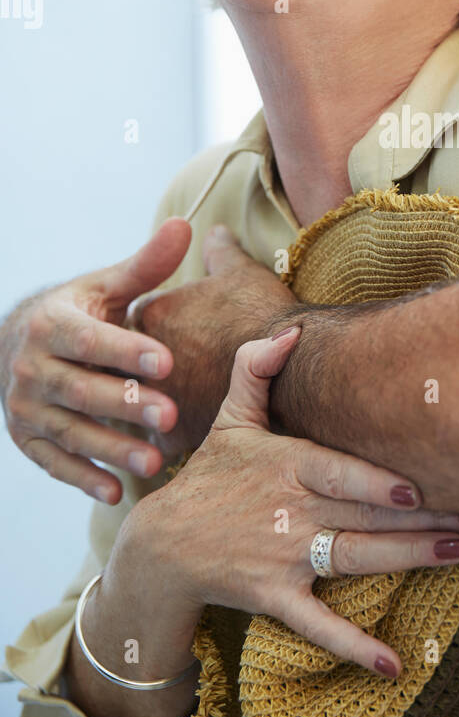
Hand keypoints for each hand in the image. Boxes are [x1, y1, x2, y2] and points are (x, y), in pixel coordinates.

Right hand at [0, 219, 191, 503]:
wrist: (16, 343)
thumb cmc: (80, 312)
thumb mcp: (106, 286)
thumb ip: (145, 265)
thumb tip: (184, 224)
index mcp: (53, 324)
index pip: (91, 340)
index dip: (127, 351)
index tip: (168, 362)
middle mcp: (31, 367)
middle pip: (81, 390)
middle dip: (125, 405)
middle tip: (171, 417)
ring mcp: (25, 407)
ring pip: (70, 431)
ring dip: (110, 448)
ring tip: (154, 463)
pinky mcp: (27, 439)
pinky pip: (54, 463)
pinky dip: (83, 479)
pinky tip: (117, 492)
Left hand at [132, 224, 299, 459]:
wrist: (289, 367)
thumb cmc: (262, 315)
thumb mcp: (241, 272)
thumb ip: (220, 251)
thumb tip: (214, 231)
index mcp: (149, 314)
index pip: (141, 318)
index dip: (164, 323)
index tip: (185, 326)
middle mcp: (140, 359)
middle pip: (132, 364)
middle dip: (148, 366)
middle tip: (177, 365)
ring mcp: (155, 399)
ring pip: (144, 403)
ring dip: (158, 402)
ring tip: (185, 398)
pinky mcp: (173, 433)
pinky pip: (164, 435)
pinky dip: (176, 431)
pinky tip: (195, 425)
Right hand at [133, 329, 458, 675]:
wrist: (163, 546)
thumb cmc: (210, 475)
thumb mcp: (229, 420)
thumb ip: (254, 369)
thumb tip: (289, 331)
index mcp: (285, 465)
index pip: (338, 472)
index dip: (376, 483)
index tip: (419, 488)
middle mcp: (288, 512)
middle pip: (364, 514)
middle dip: (424, 517)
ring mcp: (283, 558)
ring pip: (355, 559)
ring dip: (408, 558)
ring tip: (457, 552)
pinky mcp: (275, 598)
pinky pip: (318, 626)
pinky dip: (352, 647)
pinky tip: (392, 664)